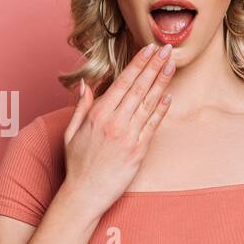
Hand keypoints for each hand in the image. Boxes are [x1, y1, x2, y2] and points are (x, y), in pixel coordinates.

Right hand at [61, 43, 173, 215]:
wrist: (84, 194)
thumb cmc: (77, 164)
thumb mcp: (71, 132)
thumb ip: (81, 107)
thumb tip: (86, 85)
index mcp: (97, 115)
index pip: (122, 82)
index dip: (137, 64)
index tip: (147, 49)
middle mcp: (114, 122)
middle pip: (138, 88)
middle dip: (154, 66)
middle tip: (167, 49)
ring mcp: (128, 136)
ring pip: (148, 103)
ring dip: (161, 82)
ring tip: (171, 65)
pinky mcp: (138, 151)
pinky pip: (153, 125)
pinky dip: (161, 110)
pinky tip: (168, 96)